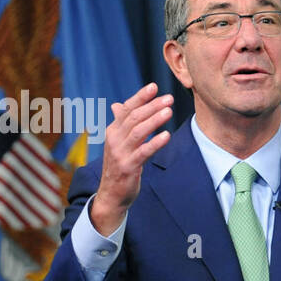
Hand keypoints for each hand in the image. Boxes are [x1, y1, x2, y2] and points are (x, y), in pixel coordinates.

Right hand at [91, 84, 172, 234]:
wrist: (111, 194)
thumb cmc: (118, 166)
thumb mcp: (118, 143)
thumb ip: (120, 124)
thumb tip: (117, 105)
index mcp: (113, 131)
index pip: (126, 109)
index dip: (140, 97)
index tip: (154, 86)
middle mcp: (114, 139)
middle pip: (134, 117)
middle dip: (152, 106)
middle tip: (169, 98)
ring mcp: (120, 153)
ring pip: (138, 131)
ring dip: (154, 120)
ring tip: (169, 111)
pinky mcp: (128, 167)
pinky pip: (143, 152)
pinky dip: (155, 143)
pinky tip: (166, 136)